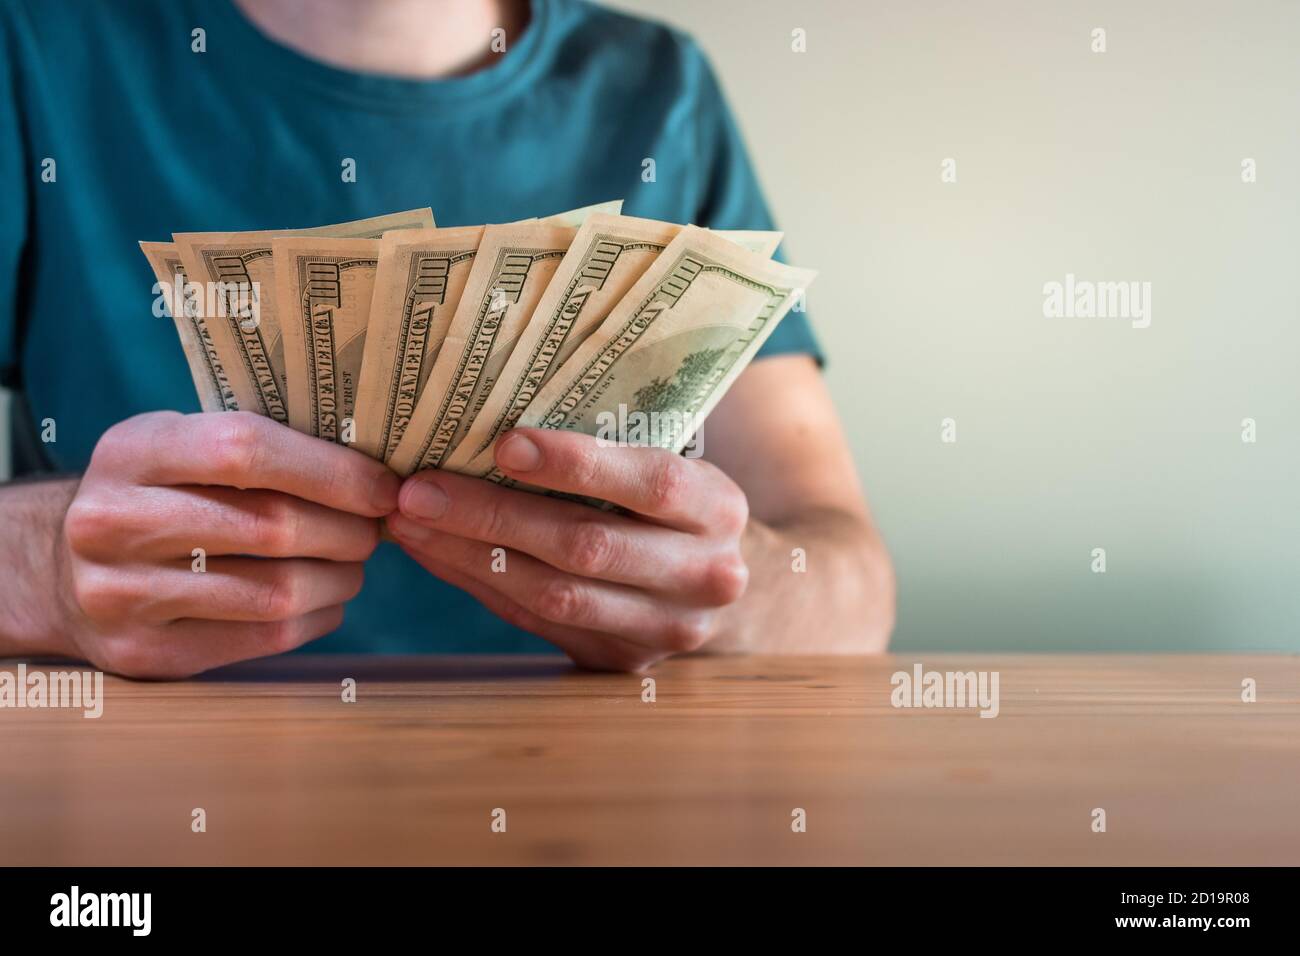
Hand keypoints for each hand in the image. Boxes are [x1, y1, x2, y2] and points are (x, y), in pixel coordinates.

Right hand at [59, 411, 399, 677]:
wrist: (57, 568)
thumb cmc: (156, 492)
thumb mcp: (181, 444)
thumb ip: (259, 445)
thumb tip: (378, 467)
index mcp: (133, 451)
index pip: (248, 450)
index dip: (334, 471)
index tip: (385, 485)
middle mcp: (116, 521)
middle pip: (272, 527)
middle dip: (348, 529)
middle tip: (376, 527)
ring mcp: (123, 594)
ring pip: (276, 592)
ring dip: (340, 577)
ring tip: (353, 563)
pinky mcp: (145, 652)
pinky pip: (264, 638)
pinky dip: (316, 617)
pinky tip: (324, 599)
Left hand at [387, 428, 750, 671]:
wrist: (713, 583)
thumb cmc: (669, 505)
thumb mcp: (666, 464)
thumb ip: (607, 449)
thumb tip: (490, 422)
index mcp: (718, 508)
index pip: (651, 482)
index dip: (577, 464)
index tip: (503, 443)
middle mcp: (705, 575)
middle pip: (588, 547)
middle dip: (494, 515)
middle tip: (419, 488)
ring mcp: (668, 629)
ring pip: (556, 595)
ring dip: (471, 557)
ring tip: (410, 522)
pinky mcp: (627, 663)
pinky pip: (539, 622)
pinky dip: (480, 585)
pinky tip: (436, 554)